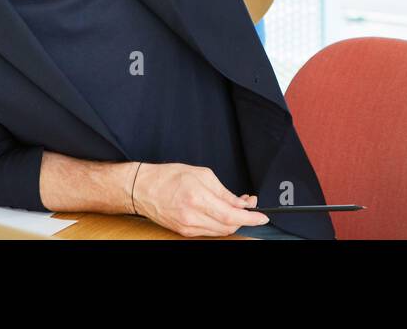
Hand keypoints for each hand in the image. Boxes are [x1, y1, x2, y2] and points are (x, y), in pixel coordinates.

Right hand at [131, 162, 268, 236]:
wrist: (143, 188)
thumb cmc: (169, 177)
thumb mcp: (202, 175)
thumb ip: (224, 192)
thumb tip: (241, 203)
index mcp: (198, 199)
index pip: (232, 216)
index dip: (251, 218)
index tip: (263, 216)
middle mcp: (193, 217)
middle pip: (228, 227)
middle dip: (244, 218)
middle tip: (250, 205)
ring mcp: (187, 227)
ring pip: (220, 231)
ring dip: (233, 222)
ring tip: (237, 207)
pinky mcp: (184, 232)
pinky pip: (209, 232)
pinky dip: (220, 224)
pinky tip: (222, 213)